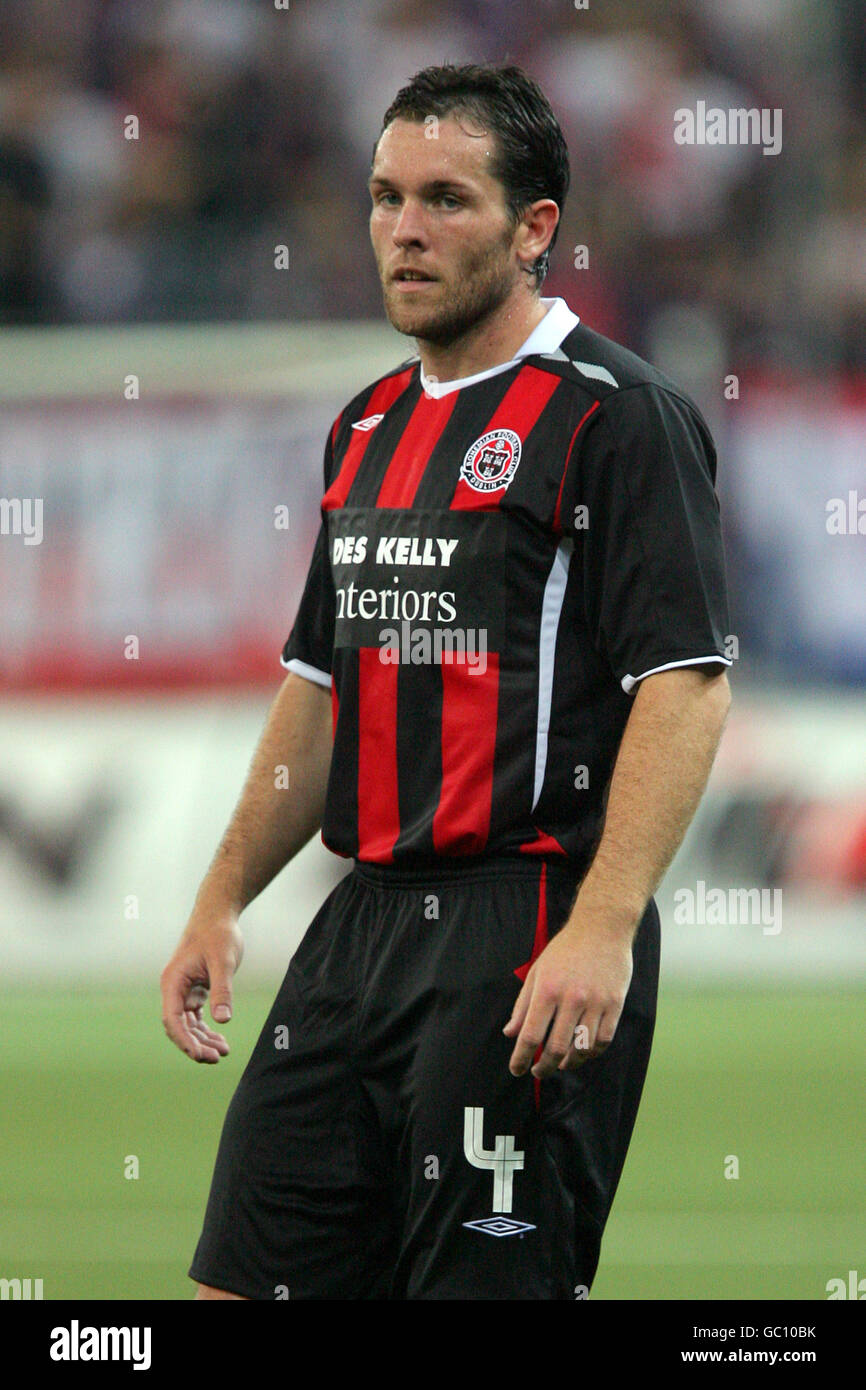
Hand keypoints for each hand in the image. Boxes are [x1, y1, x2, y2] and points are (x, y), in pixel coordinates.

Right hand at [160, 908, 243, 1062]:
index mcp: (173, 982)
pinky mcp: (195, 990)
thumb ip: (222, 990)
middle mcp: (174, 988)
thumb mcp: (224, 961)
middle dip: (195, 1044)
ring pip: (188, 1024)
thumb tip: (222, 1020)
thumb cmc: (218, 934)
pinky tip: (221, 1040)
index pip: (173, 1019)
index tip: (200, 1054)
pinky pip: (197, 1017)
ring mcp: (184, 990)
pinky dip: (207, 1029)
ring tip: (223, 1052)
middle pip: (179, 1026)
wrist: (218, 915)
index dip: (184, 1040)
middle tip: (216, 1058)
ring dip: (203, 1039)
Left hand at [503, 918, 632, 1078]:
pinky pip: (603, 1040)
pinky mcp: (615, 1004)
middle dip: (544, 1068)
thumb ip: (523, 1004)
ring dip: (569, 1064)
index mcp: (547, 989)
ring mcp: (596, 1002)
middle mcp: (571, 998)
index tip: (516, 1070)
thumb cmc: (565, 950)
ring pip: (582, 1049)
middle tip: (538, 1073)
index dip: (521, 1058)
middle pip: (556, 1048)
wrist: (602, 928)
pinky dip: (591, 1053)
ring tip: (561, 1065)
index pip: (530, 1035)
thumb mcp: (537, 972)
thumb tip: (510, 1034)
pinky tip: (582, 1054)